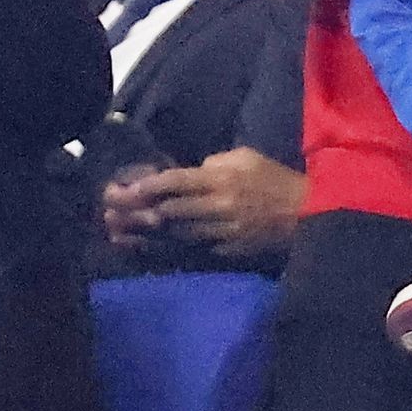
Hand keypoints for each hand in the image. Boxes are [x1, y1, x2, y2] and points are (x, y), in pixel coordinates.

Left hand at [103, 147, 303, 257]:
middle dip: (134, 211)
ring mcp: (219, 234)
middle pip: (168, 211)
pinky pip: (186, 251)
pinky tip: (142, 249)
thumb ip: (215, 162)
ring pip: (172, 235)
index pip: (177, 182)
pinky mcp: (223, 253)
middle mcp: (217, 207)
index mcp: (223, 179)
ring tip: (114, 231)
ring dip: (141, 234)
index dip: (147, 186)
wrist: (304, 216)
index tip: (122, 188)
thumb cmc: (274, 180)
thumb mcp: (248, 158)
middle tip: (107, 209)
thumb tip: (189, 172)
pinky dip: (162, 250)